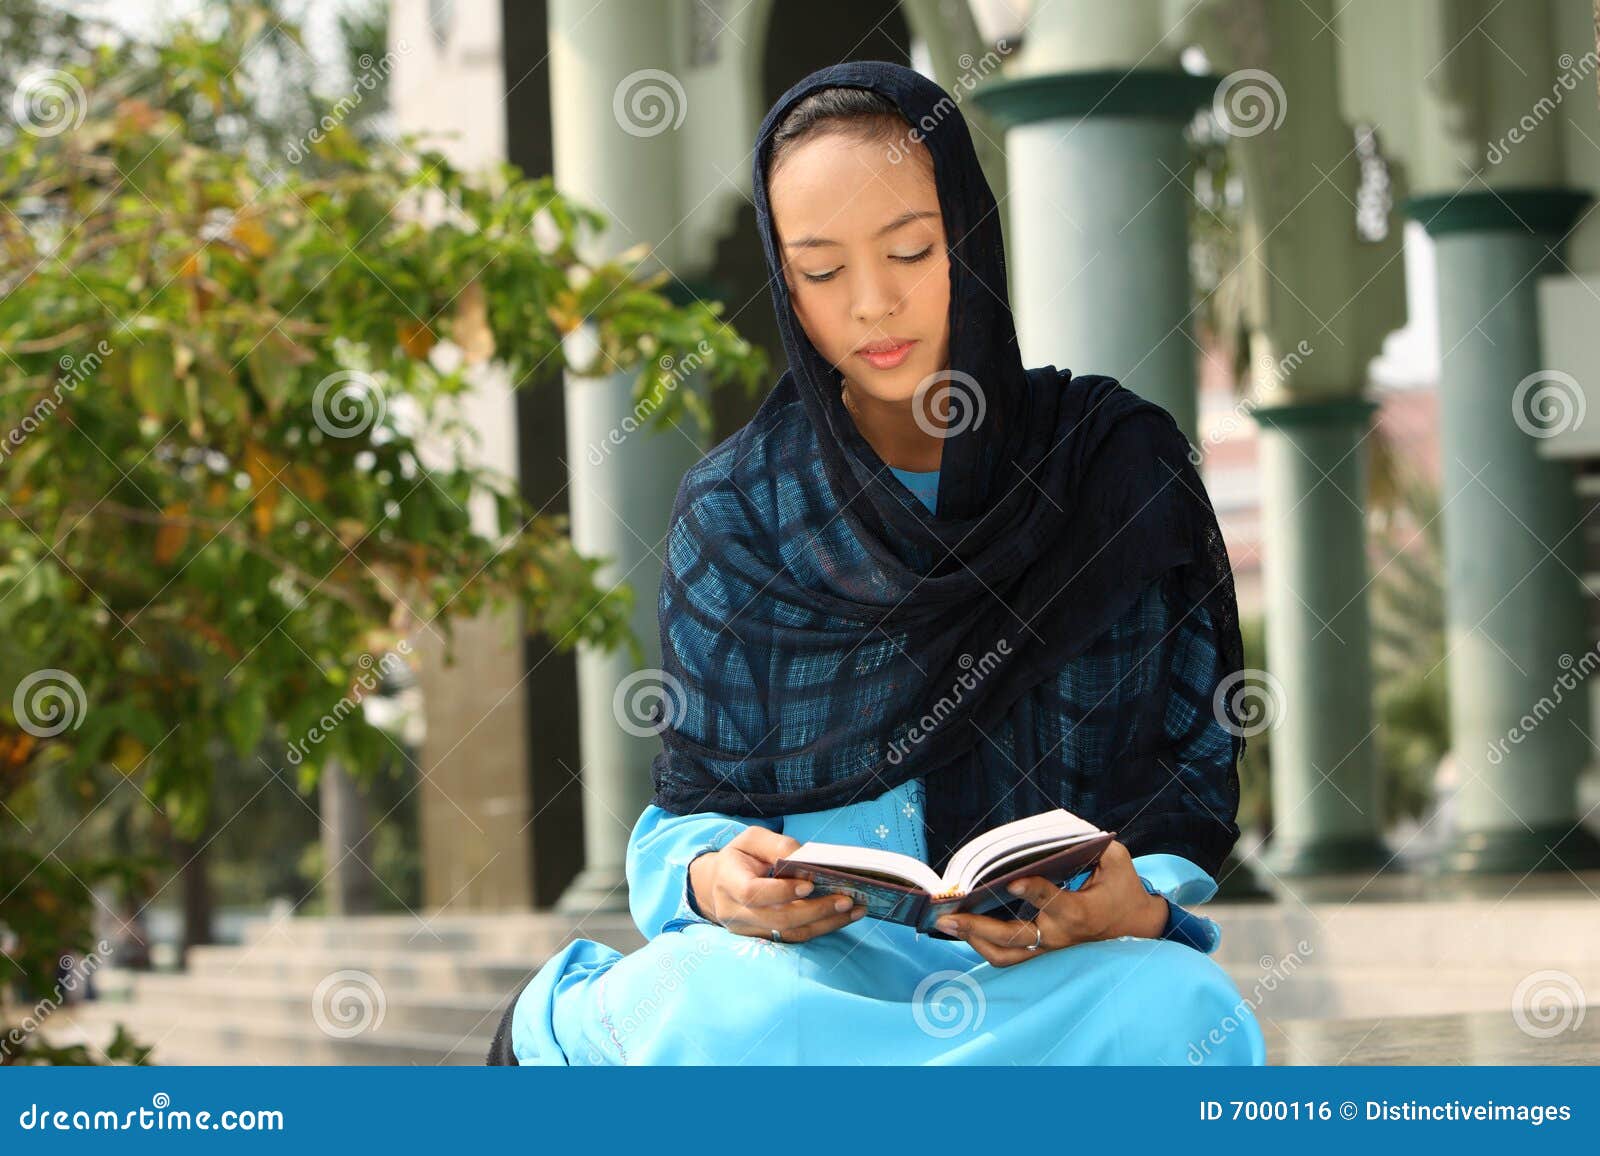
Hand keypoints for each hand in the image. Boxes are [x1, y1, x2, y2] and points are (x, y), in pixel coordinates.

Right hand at [689, 826, 866, 941]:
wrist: (718, 885)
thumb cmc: (740, 857)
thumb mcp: (752, 840)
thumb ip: (777, 846)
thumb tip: (806, 858)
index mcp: (728, 882)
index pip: (753, 894)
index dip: (781, 892)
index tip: (810, 884)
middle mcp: (735, 913)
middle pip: (777, 920)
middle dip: (815, 910)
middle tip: (846, 898)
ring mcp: (749, 931)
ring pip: (790, 933)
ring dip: (826, 922)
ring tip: (855, 909)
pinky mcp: (764, 939)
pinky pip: (795, 938)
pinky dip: (822, 927)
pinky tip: (845, 916)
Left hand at [932, 839, 1167, 966]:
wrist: (1135, 926)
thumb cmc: (1122, 888)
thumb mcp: (1116, 860)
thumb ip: (1091, 845)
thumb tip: (1057, 832)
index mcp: (1079, 911)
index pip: (1052, 900)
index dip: (1033, 891)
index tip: (1011, 881)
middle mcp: (1060, 935)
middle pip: (1014, 936)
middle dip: (978, 926)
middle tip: (948, 915)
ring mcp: (1049, 948)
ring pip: (1006, 954)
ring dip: (974, 940)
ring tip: (946, 924)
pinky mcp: (1042, 953)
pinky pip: (1008, 957)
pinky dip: (982, 945)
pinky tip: (961, 929)